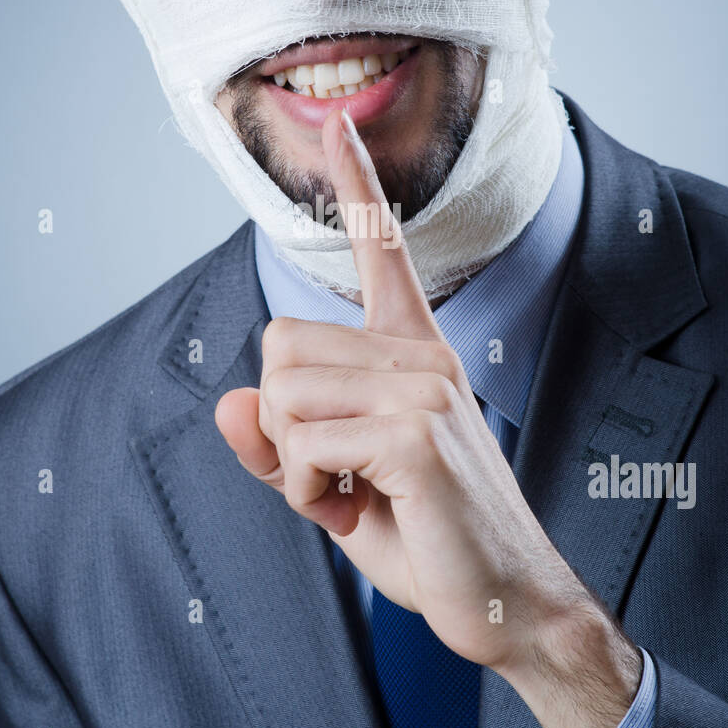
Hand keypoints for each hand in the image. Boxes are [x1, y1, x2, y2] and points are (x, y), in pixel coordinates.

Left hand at [216, 109, 640, 727]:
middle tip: (336, 475)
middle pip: (278, 343)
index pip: (382, 251)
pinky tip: (355, 510)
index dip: (357, 185)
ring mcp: (423, 389)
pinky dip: (308, 490)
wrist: (505, 603)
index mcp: (413, 353)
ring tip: (352, 495)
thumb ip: (278, 443)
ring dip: (293, 465)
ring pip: (280, 394)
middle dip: (280, 422)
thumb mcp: (337, 484)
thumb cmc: (426, 538)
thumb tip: (222, 402)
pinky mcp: (415, 434)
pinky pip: (302, 441)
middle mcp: (422, 356)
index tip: (339, 123)